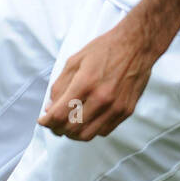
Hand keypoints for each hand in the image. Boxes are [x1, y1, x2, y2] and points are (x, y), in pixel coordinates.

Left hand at [38, 19, 155, 141]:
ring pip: (87, 135)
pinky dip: (91, 129)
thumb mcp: (75, 60)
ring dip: (73, 133)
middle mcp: (102, 98)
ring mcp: (116, 107)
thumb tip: (50, 108)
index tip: (43, 120)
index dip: (46, 122)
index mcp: (86, 82)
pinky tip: (87, 119)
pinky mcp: (126, 111)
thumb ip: (60, 86)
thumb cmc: (105, 49)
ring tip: (68, 124)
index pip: (59, 114)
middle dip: (57, 129)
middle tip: (53, 124)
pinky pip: (104, 131)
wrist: (137, 45)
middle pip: (72, 129)